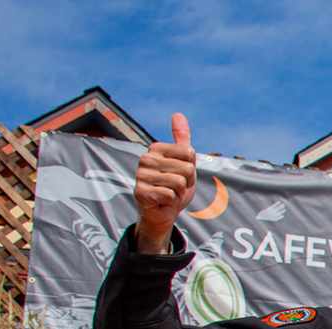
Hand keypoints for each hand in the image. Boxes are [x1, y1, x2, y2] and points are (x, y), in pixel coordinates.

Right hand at [134, 113, 197, 252]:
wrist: (163, 211)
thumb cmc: (174, 186)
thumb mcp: (184, 162)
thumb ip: (182, 140)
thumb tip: (178, 114)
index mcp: (156, 148)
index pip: (189, 153)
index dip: (191, 168)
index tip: (181, 174)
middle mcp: (146, 158)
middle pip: (187, 169)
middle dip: (186, 182)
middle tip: (175, 187)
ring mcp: (141, 175)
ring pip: (179, 183)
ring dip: (179, 193)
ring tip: (169, 193)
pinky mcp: (140, 191)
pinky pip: (170, 195)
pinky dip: (171, 201)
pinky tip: (162, 201)